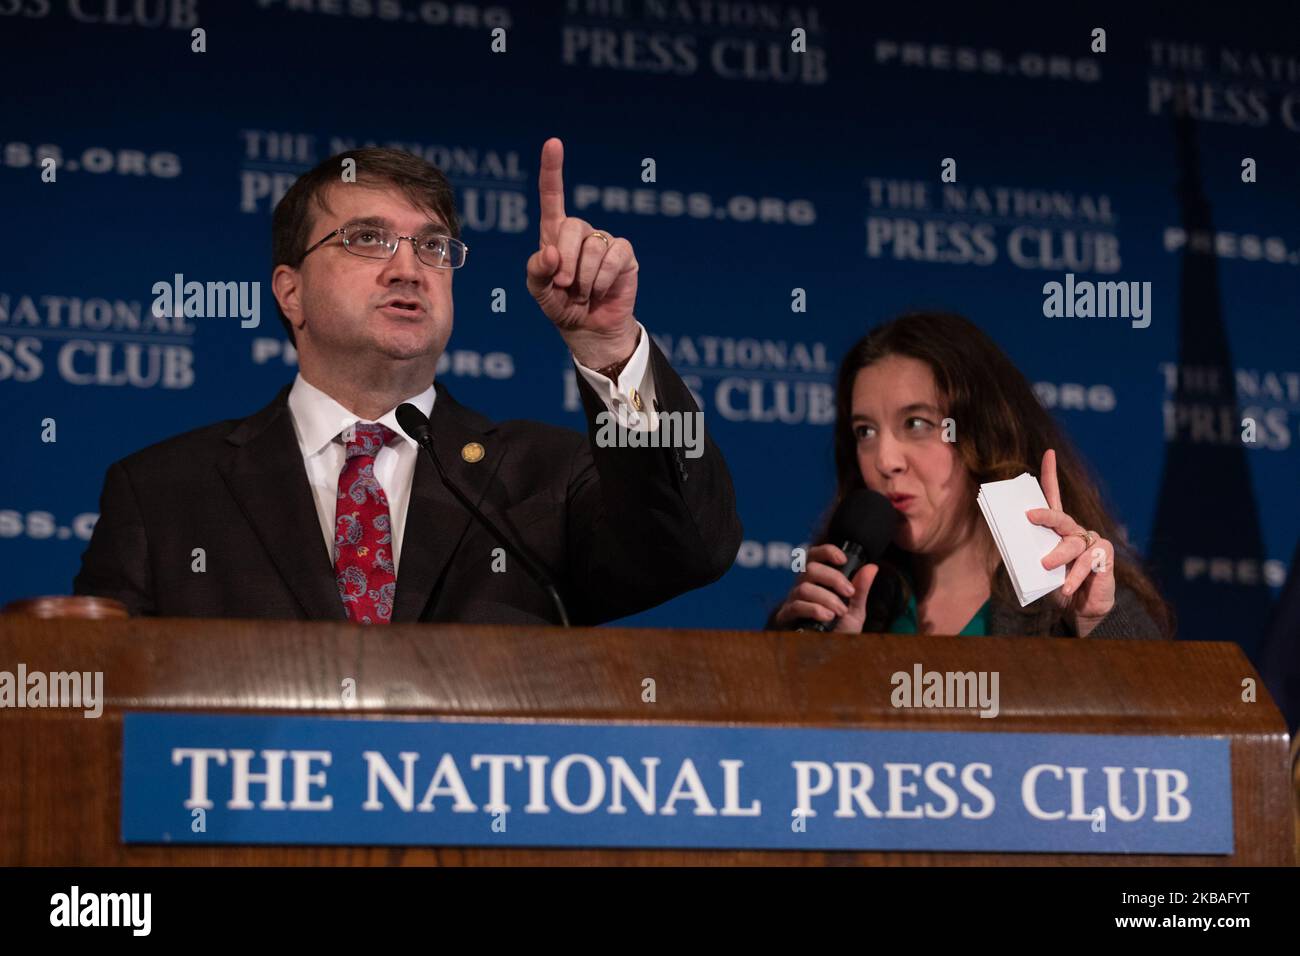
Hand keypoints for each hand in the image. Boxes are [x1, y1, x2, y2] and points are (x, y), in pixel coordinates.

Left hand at [525, 137, 639, 368]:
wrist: (590, 330)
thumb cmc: (561, 306)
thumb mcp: (539, 291)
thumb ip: (537, 271)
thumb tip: (552, 253)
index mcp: (555, 234)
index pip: (552, 196)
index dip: (552, 170)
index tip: (553, 143)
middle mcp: (581, 232)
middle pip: (570, 227)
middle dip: (565, 261)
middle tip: (565, 286)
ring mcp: (604, 241)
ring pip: (592, 247)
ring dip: (585, 278)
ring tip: (584, 292)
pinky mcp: (625, 255)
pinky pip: (613, 258)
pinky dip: (603, 279)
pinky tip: (601, 290)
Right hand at [771, 543, 878, 632]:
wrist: (828, 653)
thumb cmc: (838, 629)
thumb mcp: (855, 609)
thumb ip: (861, 589)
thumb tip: (872, 567)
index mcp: (817, 580)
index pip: (814, 555)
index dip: (827, 551)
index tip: (843, 559)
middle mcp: (802, 586)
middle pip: (810, 568)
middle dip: (833, 578)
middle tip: (849, 592)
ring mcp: (793, 600)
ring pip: (804, 588)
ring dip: (826, 598)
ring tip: (839, 612)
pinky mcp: (787, 616)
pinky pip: (796, 605)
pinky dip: (815, 609)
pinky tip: (827, 617)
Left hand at [1026, 448, 1115, 635]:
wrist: (1082, 611)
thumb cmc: (1058, 587)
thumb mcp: (1039, 570)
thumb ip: (1030, 554)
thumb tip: (1010, 540)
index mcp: (1059, 531)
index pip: (1055, 499)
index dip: (1052, 476)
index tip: (1048, 454)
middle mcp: (1076, 532)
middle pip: (1061, 518)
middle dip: (1045, 514)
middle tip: (1029, 515)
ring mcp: (1092, 543)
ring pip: (1073, 543)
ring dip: (1058, 555)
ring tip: (1046, 566)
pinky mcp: (1104, 558)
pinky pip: (1088, 562)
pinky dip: (1075, 575)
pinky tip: (1066, 587)